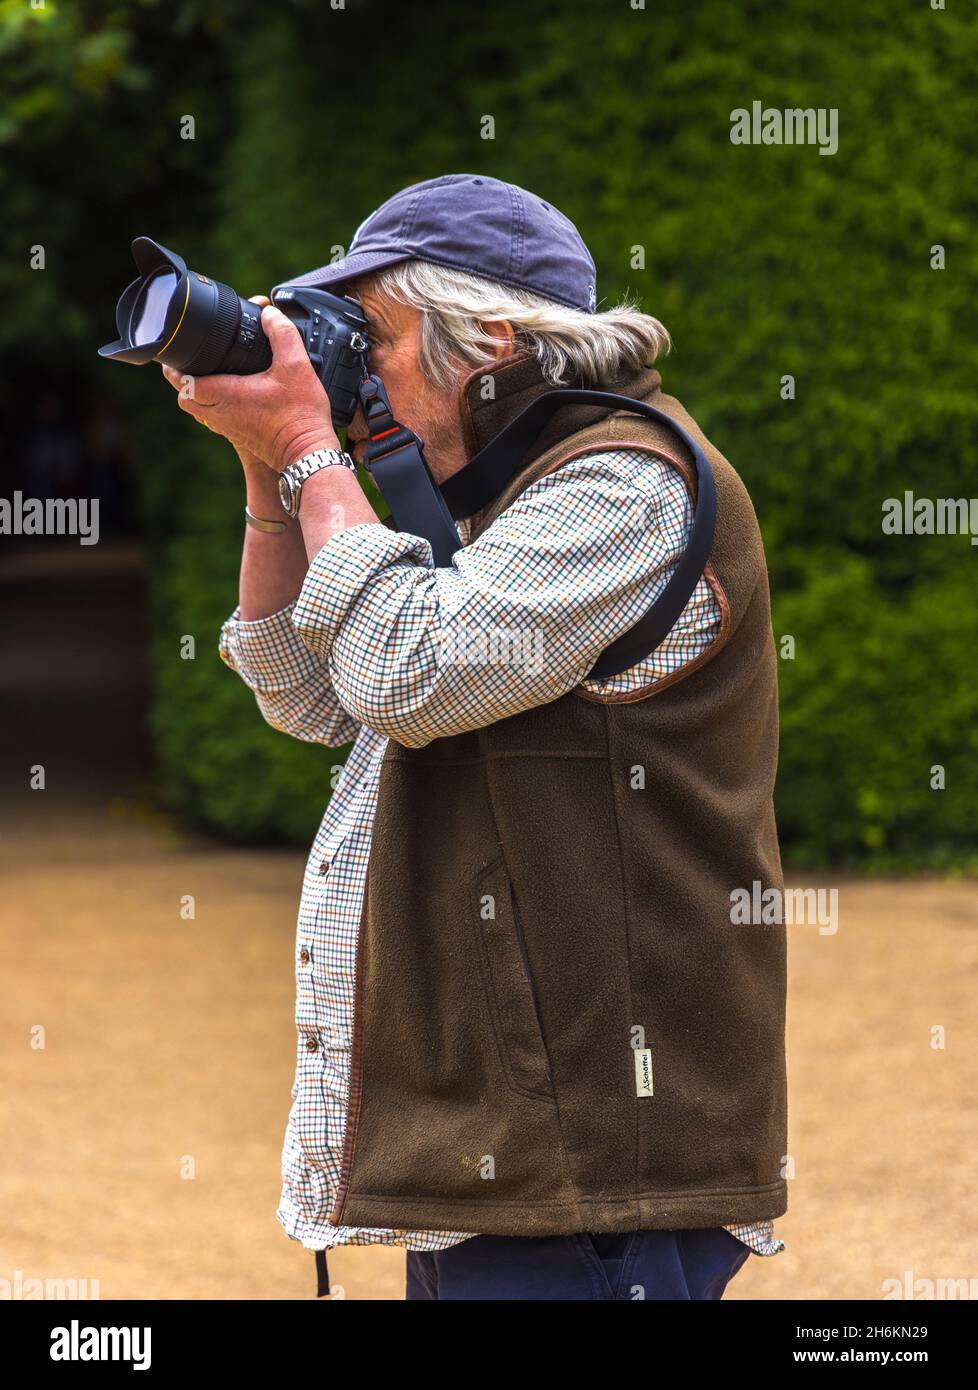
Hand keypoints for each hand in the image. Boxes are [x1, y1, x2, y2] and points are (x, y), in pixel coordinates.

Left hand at [160, 301, 340, 471]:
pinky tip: (232, 393)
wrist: (308, 453)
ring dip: (198, 393)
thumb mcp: (296, 366)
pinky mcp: (239, 437)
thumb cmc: (300, 416)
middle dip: (183, 379)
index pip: (182, 381)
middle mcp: (220, 414)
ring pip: (198, 410)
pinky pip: (214, 419)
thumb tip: (269, 313)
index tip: (178, 352)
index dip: (175, 365)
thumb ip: (282, 333)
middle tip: (190, 362)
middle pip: (184, 397)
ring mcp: (228, 428)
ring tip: (209, 374)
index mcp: (224, 395)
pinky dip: (214, 405)